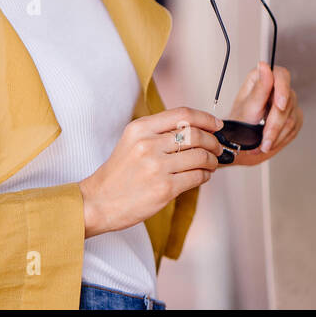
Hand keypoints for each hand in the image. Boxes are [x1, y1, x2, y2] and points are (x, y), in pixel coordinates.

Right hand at [79, 107, 224, 236]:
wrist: (98, 202)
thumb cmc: (118, 174)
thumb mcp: (131, 141)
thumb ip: (158, 132)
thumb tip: (195, 130)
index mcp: (140, 128)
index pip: (183, 114)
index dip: (205, 118)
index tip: (216, 124)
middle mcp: (148, 144)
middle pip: (195, 134)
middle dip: (212, 141)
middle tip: (217, 147)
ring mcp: (157, 167)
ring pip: (200, 156)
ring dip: (211, 160)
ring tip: (210, 164)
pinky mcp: (164, 189)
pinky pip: (197, 177)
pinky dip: (205, 175)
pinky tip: (202, 176)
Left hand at [224, 62, 301, 165]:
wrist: (242, 138)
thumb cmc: (241, 120)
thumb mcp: (247, 106)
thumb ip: (259, 89)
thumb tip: (264, 66)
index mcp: (263, 78)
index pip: (281, 76)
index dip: (283, 90)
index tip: (280, 105)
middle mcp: (277, 87)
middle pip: (287, 102)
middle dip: (274, 125)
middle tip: (264, 140)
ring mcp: (288, 101)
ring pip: (291, 118)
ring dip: (277, 135)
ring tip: (263, 145)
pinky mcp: (294, 115)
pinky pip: (294, 128)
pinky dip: (281, 139)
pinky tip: (271, 141)